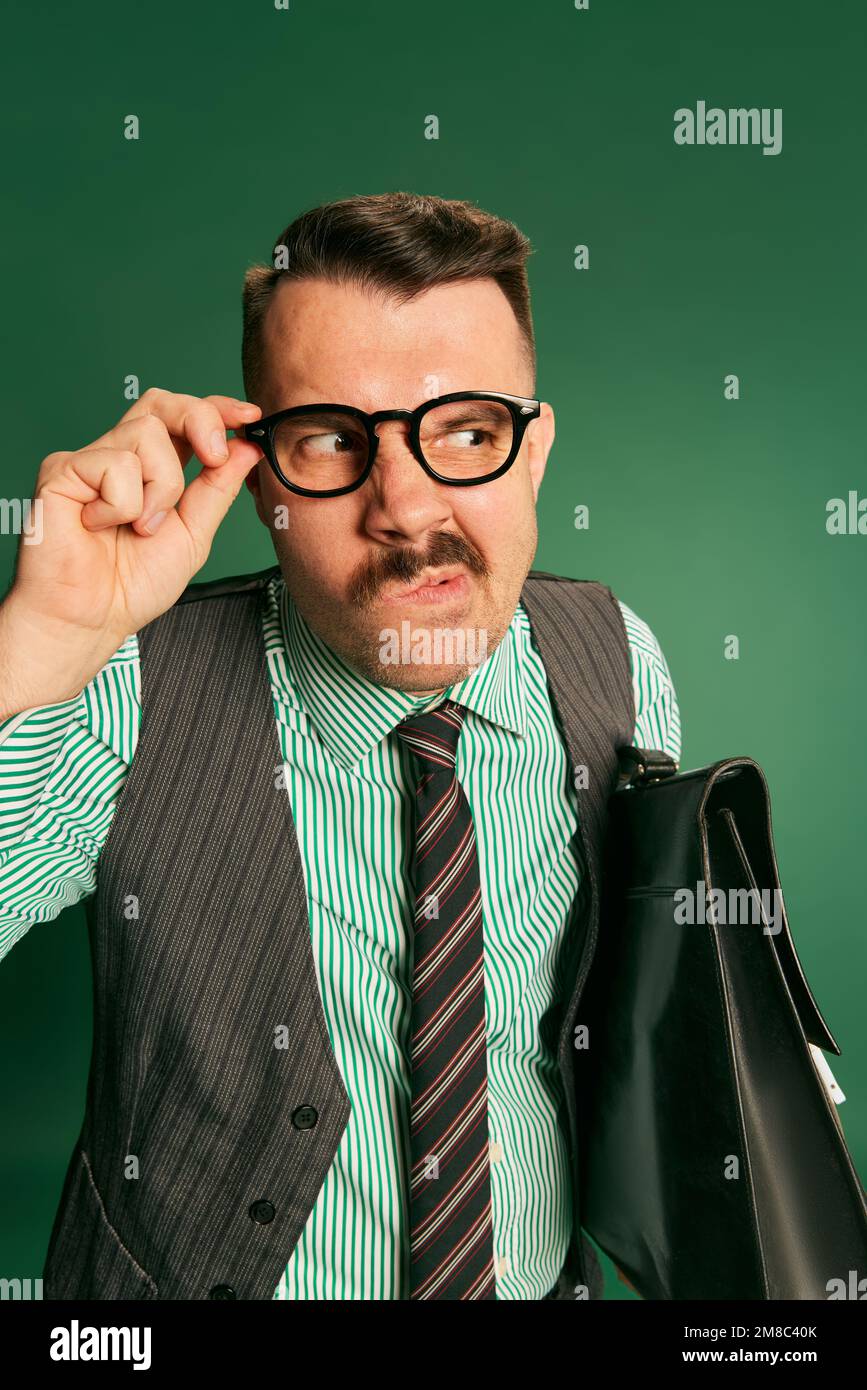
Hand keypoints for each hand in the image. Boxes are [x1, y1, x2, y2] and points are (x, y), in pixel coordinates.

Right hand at [0, 388, 263, 716]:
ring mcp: (91, 460)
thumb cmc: (133, 585)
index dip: (217, 410)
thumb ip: (218, 489)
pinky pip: (114, 465)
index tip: (250, 417)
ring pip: (147, 435)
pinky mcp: (63, 470)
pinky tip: (101, 526)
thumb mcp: (195, 535)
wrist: (93, 618)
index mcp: (153, 469)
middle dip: (199, 420)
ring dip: (160, 490)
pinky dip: (122, 504)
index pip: (183, 418)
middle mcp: (121, 457)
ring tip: (140, 528)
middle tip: (214, 458)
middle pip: (162, 403)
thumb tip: (246, 447)